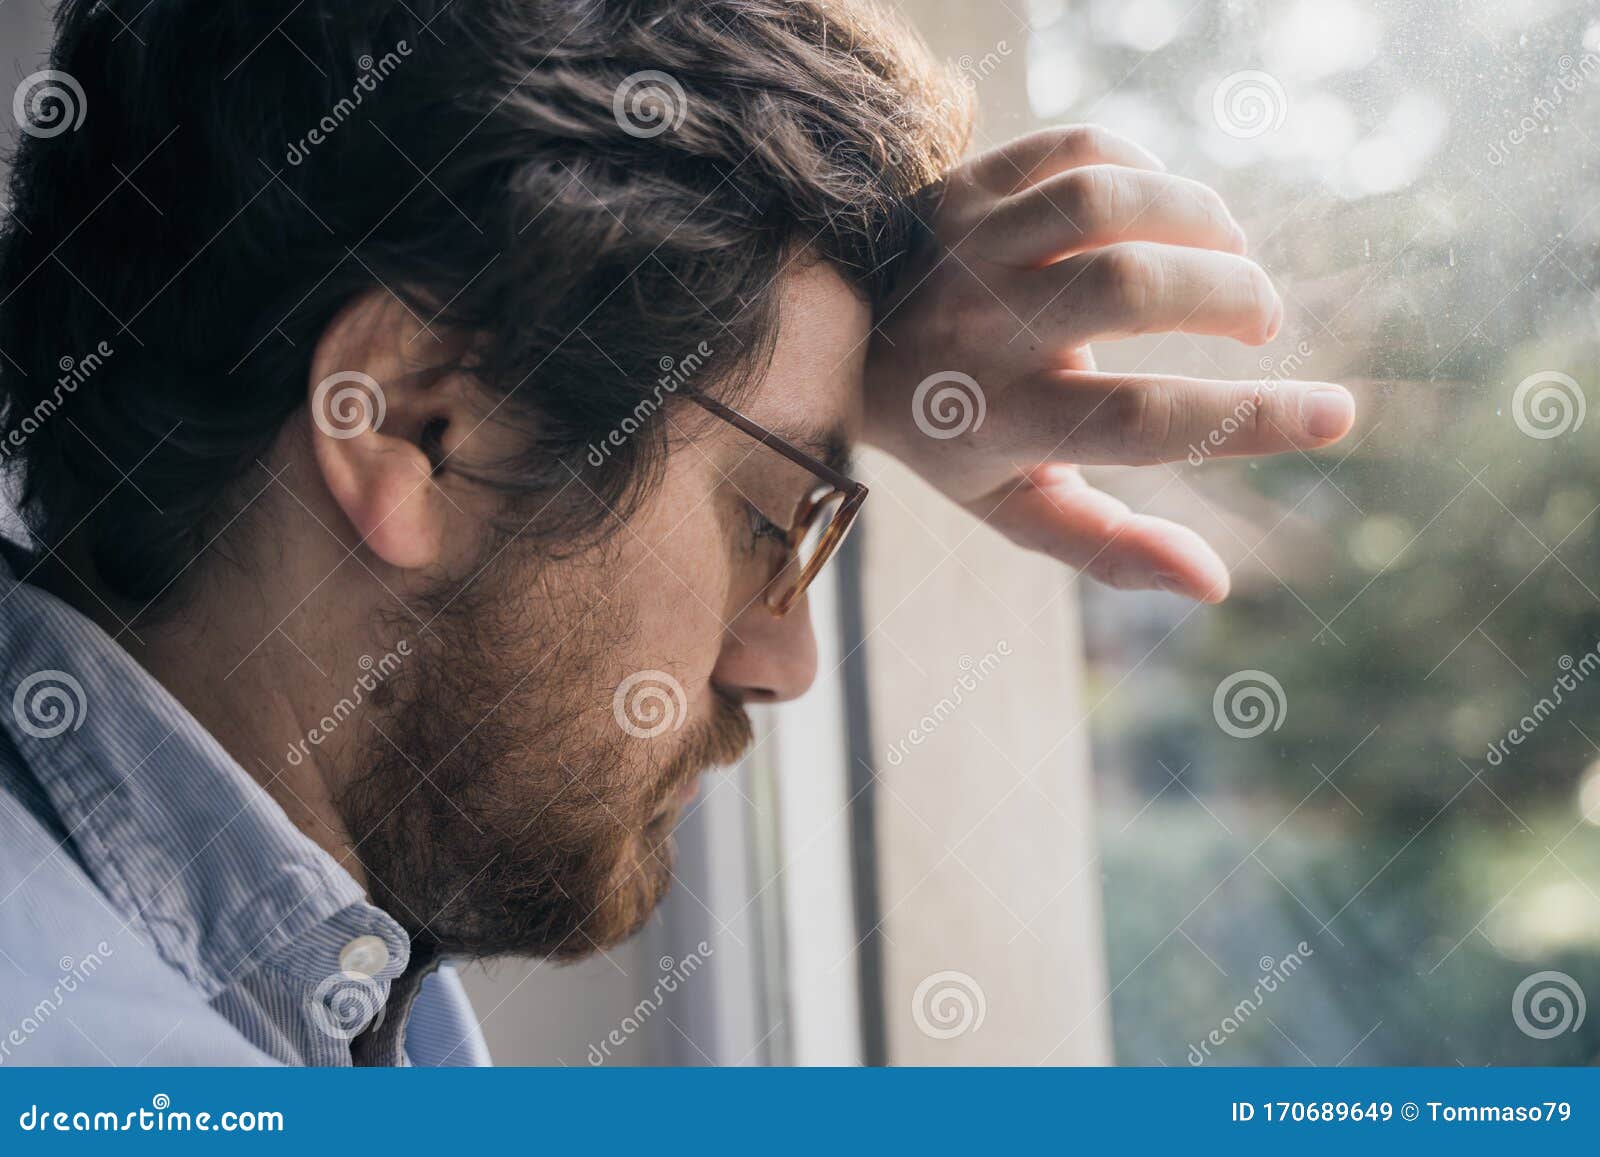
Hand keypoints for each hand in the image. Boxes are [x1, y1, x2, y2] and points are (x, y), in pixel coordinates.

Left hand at [863, 126, 1355, 601]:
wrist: (842, 340)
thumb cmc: (956, 433)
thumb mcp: (1015, 506)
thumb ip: (1107, 548)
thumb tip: (1213, 584)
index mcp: (998, 419)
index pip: (1139, 420)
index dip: (1248, 420)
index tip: (1338, 416)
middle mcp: (977, 326)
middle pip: (1133, 288)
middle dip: (1232, 296)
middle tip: (1260, 320)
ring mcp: (966, 244)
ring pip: (1109, 202)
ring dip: (1201, 219)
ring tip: (1229, 253)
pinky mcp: (970, 181)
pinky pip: (1083, 149)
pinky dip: (1149, 170)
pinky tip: (1163, 210)